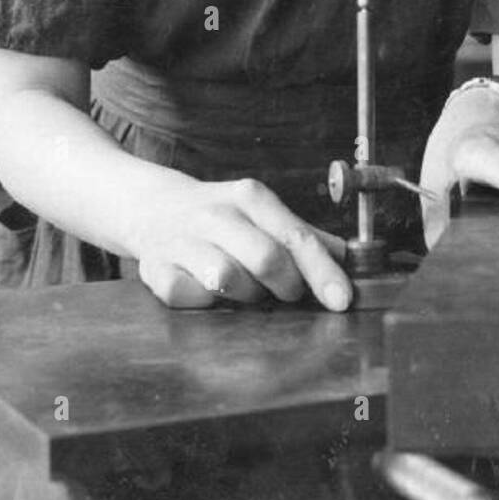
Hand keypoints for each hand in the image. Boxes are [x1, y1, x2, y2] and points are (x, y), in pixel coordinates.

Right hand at [133, 177, 351, 311]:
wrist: (151, 206)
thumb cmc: (220, 216)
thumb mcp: (262, 213)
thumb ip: (303, 236)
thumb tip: (347, 258)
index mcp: (250, 197)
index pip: (295, 237)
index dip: (322, 272)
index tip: (342, 299)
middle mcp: (216, 214)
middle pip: (266, 258)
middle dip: (286, 285)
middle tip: (286, 292)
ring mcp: (183, 240)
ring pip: (227, 279)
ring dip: (246, 295)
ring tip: (244, 288)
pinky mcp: (155, 268)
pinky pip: (188, 296)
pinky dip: (203, 302)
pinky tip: (205, 291)